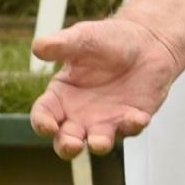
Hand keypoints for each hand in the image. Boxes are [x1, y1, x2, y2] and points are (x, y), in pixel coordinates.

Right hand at [30, 16, 183, 159]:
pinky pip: (130, 129)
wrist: (146, 40)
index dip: (42, 123)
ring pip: (97, 142)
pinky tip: (136, 117)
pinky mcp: (131, 120)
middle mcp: (80, 113)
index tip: (48, 126)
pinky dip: (132, 126)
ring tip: (99, 142)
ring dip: (98, 144)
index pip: (44, 114)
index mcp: (61, 95)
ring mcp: (106, 120)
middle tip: (72, 145)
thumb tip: (38, 47)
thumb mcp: (83, 37)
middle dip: (66, 146)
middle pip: (66, 139)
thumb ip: (61, 44)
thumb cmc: (108, 39)